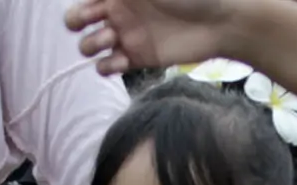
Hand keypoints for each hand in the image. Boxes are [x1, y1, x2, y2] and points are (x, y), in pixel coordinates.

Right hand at [65, 0, 243, 73]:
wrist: (220, 21)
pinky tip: (119, 61)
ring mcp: (127, 36)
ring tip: (110, 39)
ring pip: (89, 45)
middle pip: (77, 20)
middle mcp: (118, 10)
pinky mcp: (137, 59)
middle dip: (76, 21)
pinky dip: (105, 66)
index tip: (95, 3)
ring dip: (90, 44)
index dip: (80, 1)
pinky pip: (107, 67)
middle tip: (92, 20)